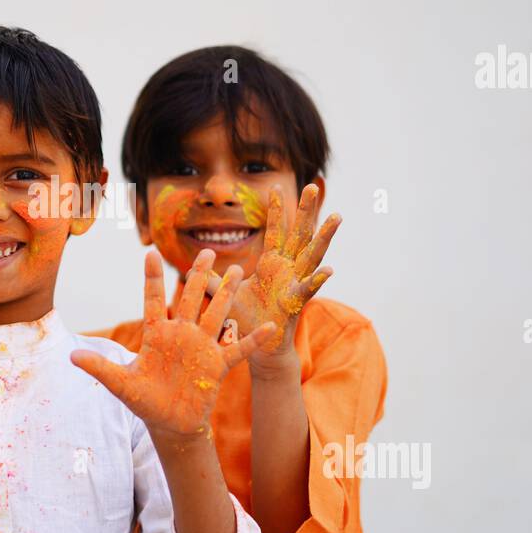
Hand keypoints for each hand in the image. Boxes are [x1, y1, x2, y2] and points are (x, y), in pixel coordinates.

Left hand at [70, 248, 277, 438]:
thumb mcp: (121, 384)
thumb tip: (71, 356)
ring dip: (226, 293)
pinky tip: (269, 326)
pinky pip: (239, 349)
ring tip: (237, 270)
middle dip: (199, 275)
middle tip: (207, 251)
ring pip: (216, 314)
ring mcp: (201, 347)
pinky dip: (253, 340)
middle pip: (190, 298)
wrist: (170, 423)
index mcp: (156, 335)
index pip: (152, 300)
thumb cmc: (145, 401)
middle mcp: (181, 334)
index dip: (151, 278)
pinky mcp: (218, 365)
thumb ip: (100, 367)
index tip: (149, 252)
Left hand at [214, 184, 339, 357]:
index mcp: (271, 264)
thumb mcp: (225, 294)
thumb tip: (195, 265)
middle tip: (313, 186)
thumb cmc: (244, 319)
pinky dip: (317, 280)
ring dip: (324, 236)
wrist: (256, 346)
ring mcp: (293, 284)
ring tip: (336, 216)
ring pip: (312, 256)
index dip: (276, 211)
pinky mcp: (294, 303)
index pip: (275, 231)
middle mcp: (286, 270)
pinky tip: (329, 269)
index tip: (276, 187)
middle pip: (299, 234)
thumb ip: (211, 279)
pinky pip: (307, 290)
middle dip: (306, 211)